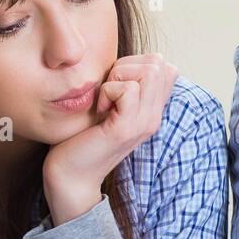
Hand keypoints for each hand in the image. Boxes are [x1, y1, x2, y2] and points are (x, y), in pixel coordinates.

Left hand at [43, 53, 177, 224]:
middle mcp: (154, 117)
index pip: (167, 68)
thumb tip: (127, 62)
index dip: (138, 64)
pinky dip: (108, 91)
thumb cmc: (82, 138)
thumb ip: (123, 87)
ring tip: (105, 100)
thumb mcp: (109, 107)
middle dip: (128, 66)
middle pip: (160, 65)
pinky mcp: (125, 129)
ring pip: (150, 72)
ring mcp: (143, 123)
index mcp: (152, 111)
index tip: (116, 85)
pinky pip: (128, 89)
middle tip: (109, 90)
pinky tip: (99, 109)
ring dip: (118, 77)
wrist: (71, 176)